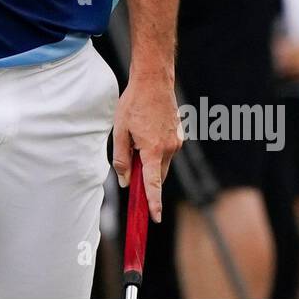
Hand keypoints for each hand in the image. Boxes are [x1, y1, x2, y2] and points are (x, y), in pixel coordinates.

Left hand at [112, 63, 182, 223]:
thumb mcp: (120, 131)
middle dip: (147, 177)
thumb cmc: (133, 103)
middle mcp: (169, 148)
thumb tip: (125, 181)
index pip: (154, 184)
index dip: (153, 203)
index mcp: (153, 150)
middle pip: (158, 174)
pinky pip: (166, 149)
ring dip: (150, 159)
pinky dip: (156, 148)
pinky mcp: (179, 134)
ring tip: (136, 134)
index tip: (156, 218)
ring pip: (162, 161)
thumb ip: (121, 158)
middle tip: (131, 164)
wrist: (153, 80)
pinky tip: (146, 129)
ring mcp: (176, 140)